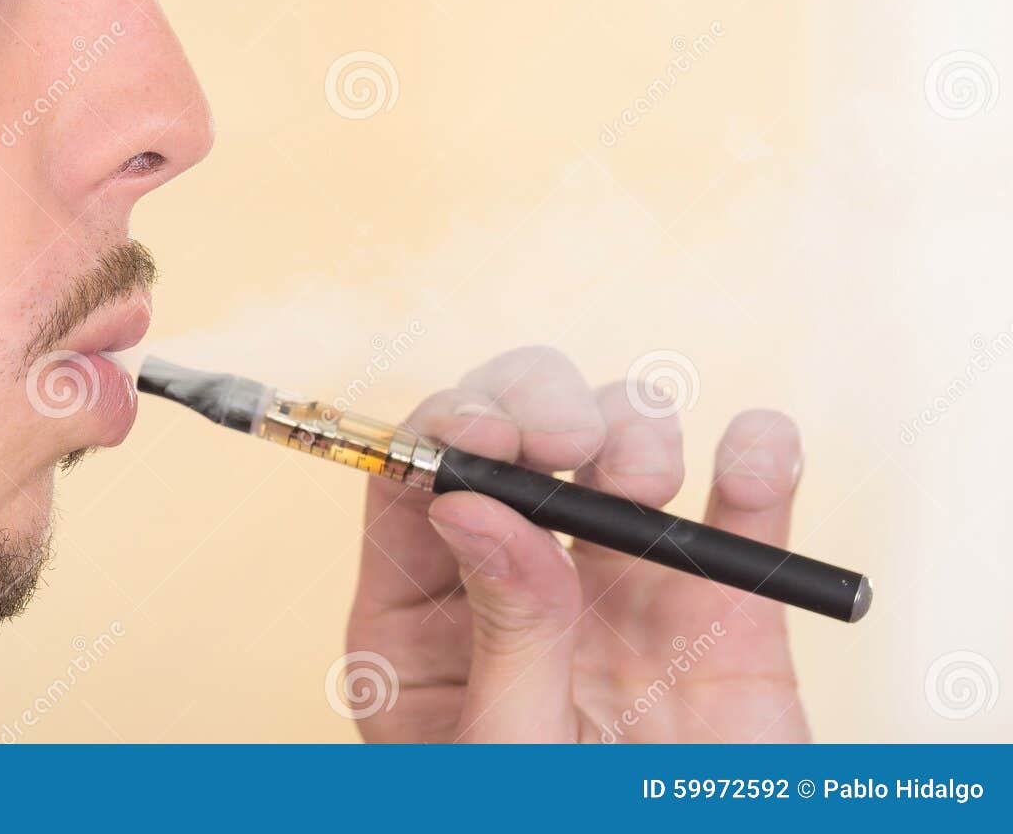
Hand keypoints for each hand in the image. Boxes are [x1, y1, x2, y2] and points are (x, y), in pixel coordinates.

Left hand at [345, 346, 809, 742]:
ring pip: (616, 445)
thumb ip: (501, 632)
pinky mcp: (720, 605)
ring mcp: (617, 584)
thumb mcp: (503, 759)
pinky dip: (755, 460)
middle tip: (568, 443)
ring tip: (640, 487)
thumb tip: (466, 500)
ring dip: (631, 429)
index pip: (411, 481)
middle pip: (511, 433)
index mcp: (424, 620)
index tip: (487, 431)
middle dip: (538, 406)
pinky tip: (751, 450)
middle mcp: (515, 582)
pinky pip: (740, 508)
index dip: (445, 429)